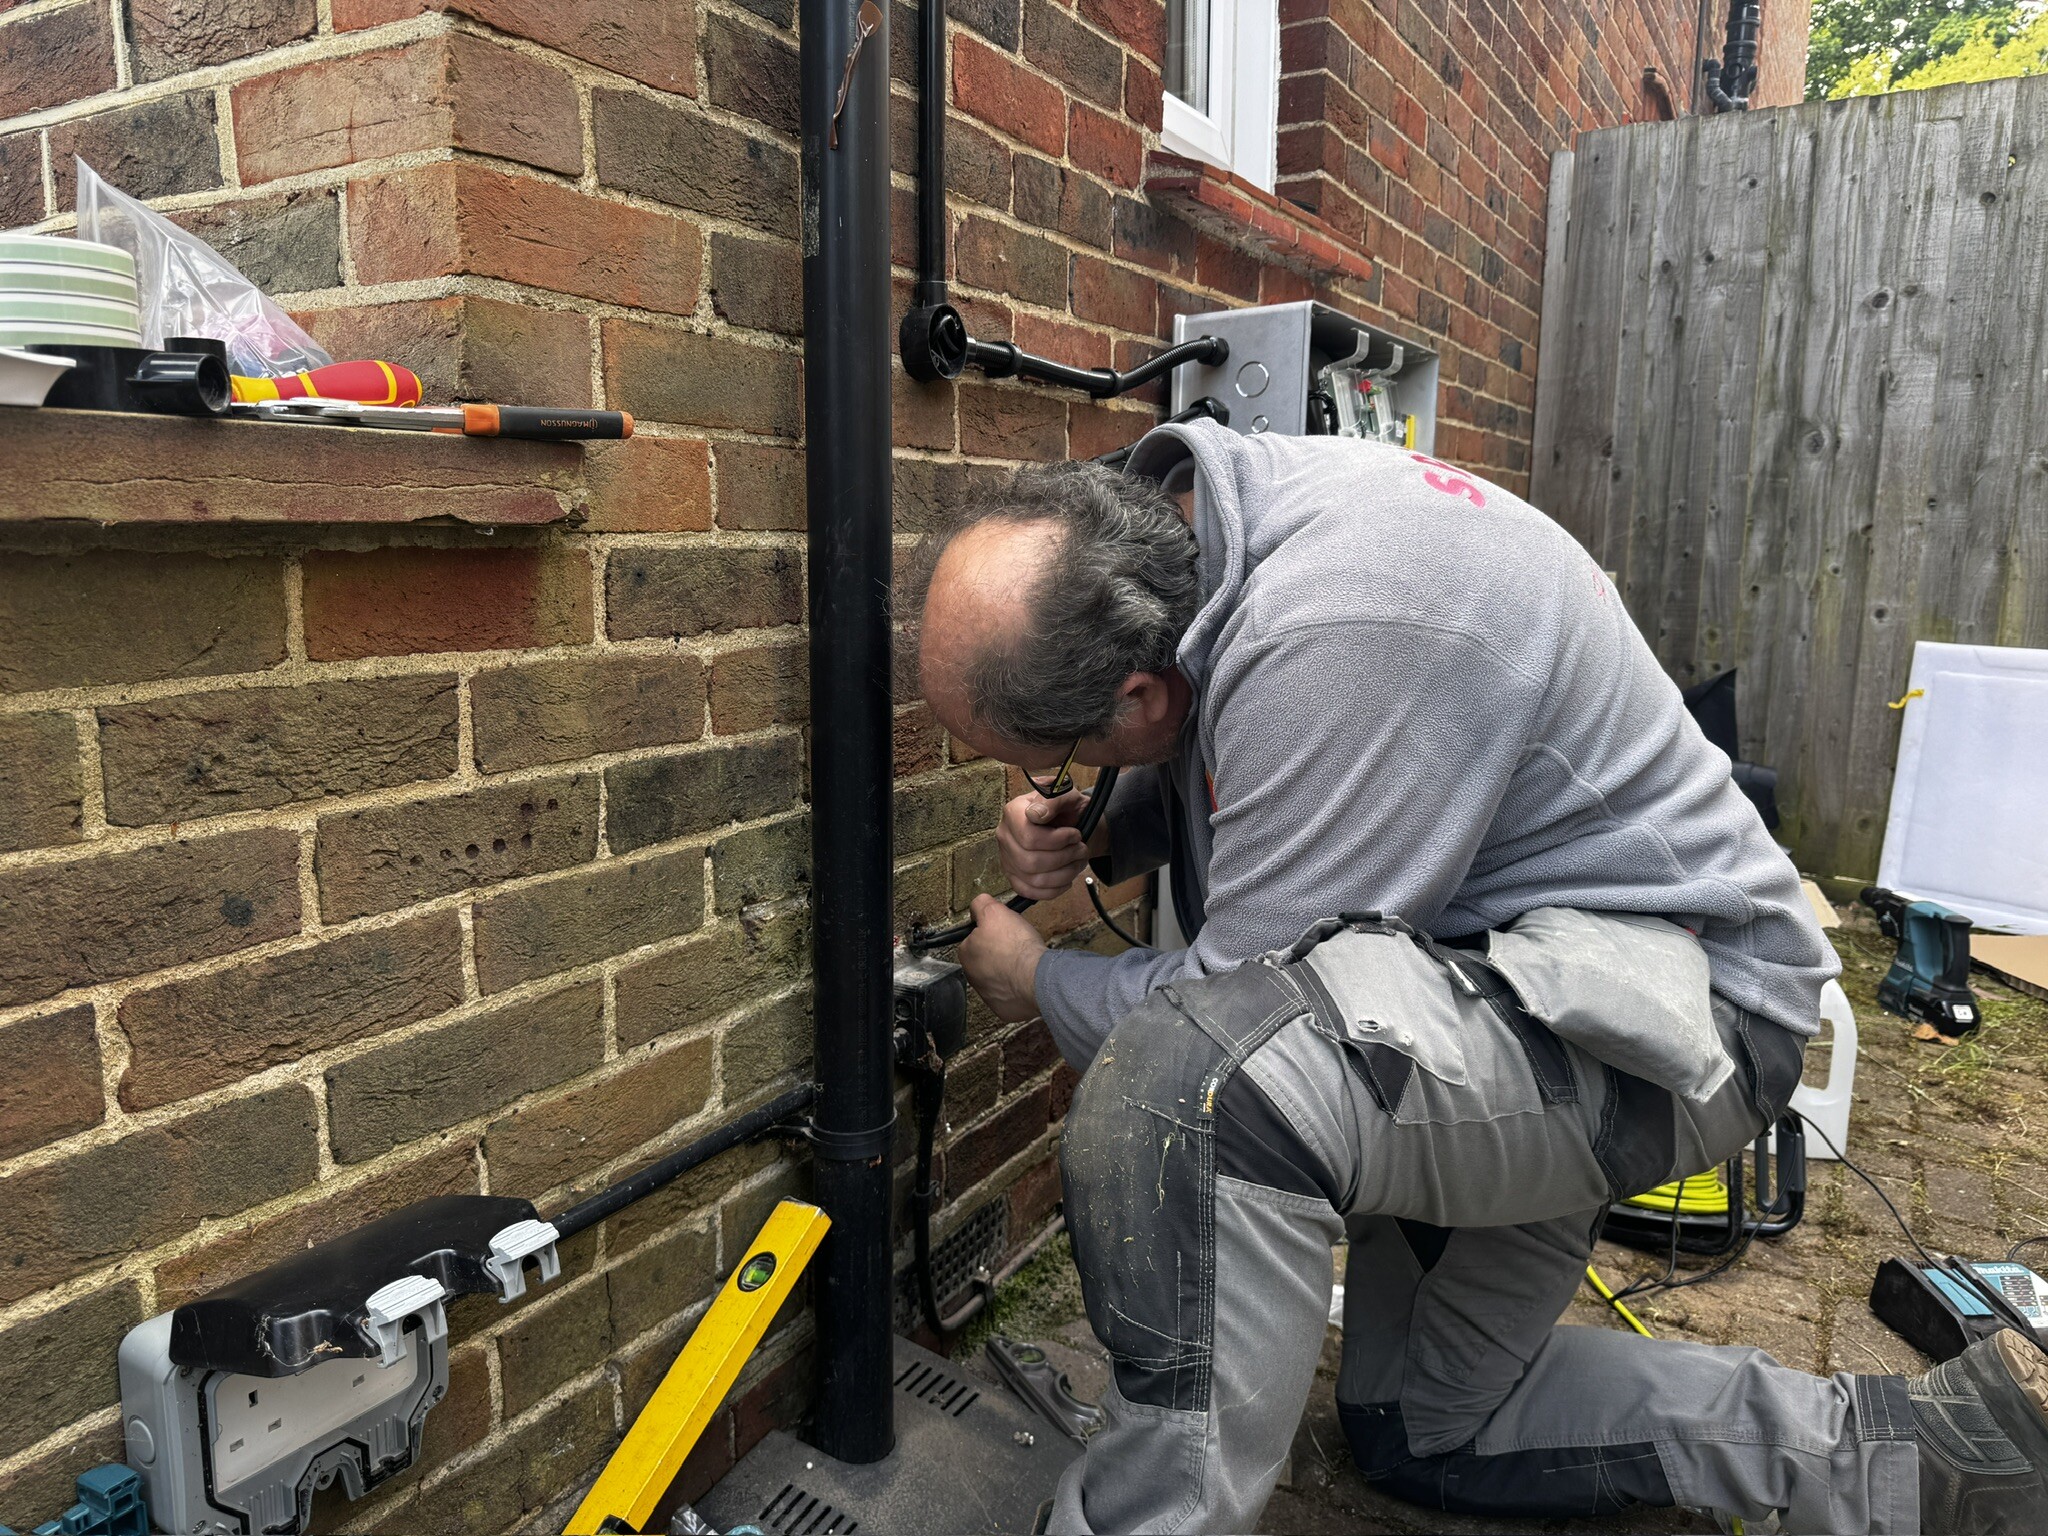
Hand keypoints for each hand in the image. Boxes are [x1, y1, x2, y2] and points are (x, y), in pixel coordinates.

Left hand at [958, 895, 1045, 1022]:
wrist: (1036, 978)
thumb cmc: (1015, 946)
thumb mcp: (995, 911)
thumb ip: (981, 904)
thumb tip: (978, 903)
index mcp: (967, 955)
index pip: (973, 940)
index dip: (990, 932)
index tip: (1004, 932)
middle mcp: (973, 979)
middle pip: (986, 961)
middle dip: (999, 954)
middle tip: (1016, 946)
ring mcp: (989, 997)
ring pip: (998, 979)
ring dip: (1008, 972)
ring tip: (1024, 963)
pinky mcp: (1005, 1011)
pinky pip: (1010, 997)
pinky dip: (1018, 990)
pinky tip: (1027, 980)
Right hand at [997, 788, 1090, 900]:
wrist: (1074, 824)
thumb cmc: (1069, 809)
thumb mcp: (1067, 794)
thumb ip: (1053, 799)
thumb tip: (1036, 814)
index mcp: (1013, 812)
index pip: (1029, 837)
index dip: (1058, 840)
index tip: (1075, 834)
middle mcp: (1005, 835)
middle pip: (1031, 862)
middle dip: (1064, 858)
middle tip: (1081, 849)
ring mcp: (1007, 858)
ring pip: (1034, 880)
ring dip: (1064, 874)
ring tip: (1077, 861)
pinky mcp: (1014, 876)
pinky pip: (1031, 892)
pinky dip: (1054, 890)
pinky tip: (1066, 878)